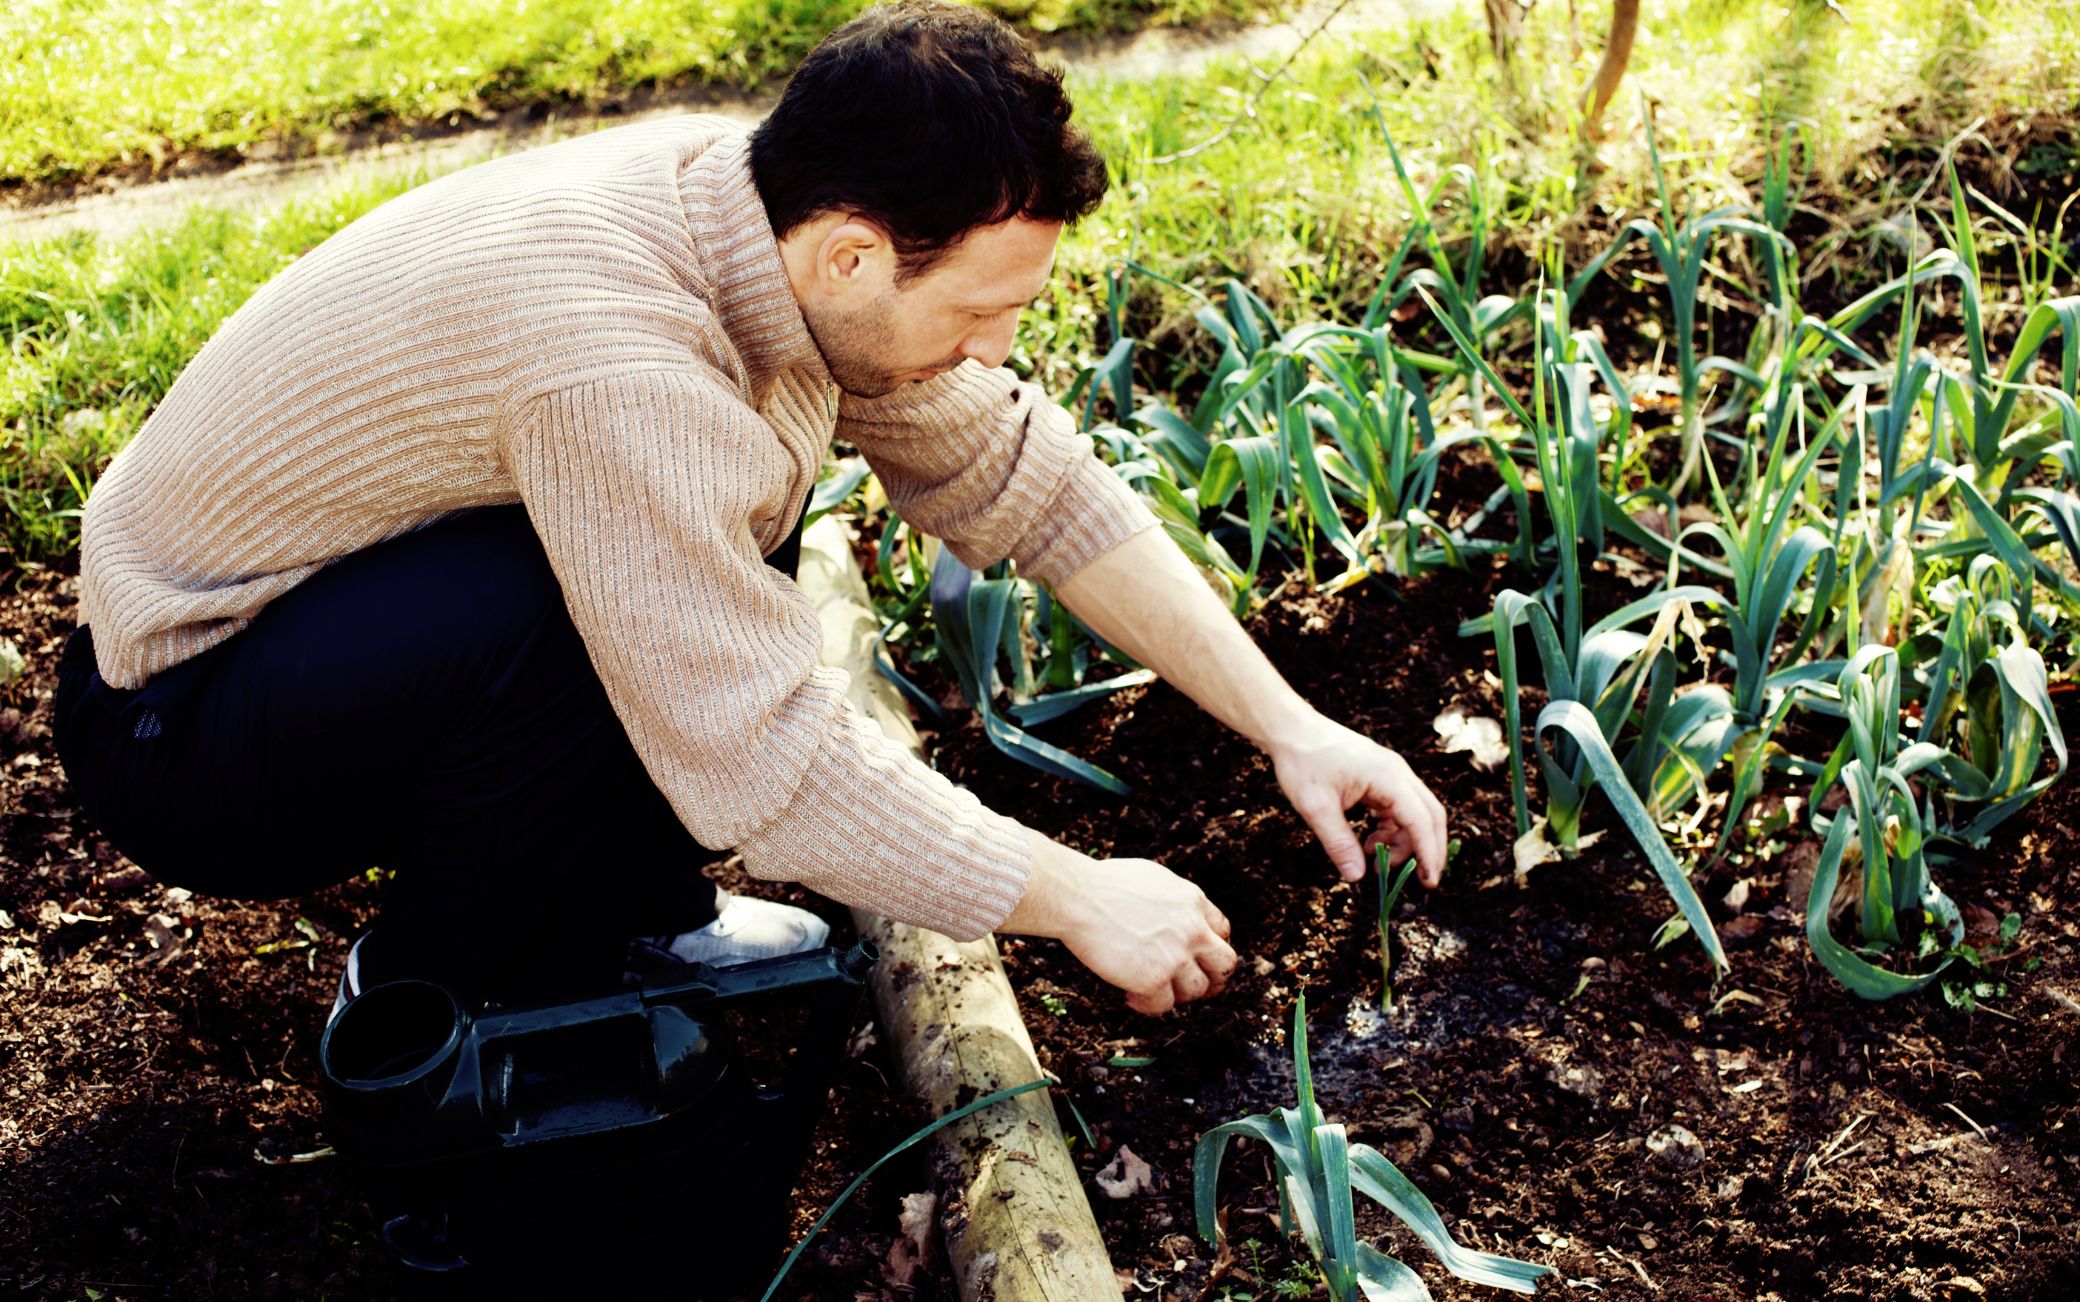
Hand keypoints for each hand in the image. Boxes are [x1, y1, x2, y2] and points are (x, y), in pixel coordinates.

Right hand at [1002, 833, 1236, 1014]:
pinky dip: (1149, 1005)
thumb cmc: (1103, 884)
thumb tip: (1173, 917)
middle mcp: (1194, 930)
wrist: (1080, 898)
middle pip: (1225, 965)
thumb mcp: (1153, 879)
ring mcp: (1176, 957)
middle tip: (1192, 987)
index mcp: (1193, 902)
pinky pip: (1164, 1005)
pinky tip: (1130, 996)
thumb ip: (1174, 901)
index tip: (1195, 957)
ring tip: (1152, 990)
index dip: (1210, 948)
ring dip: (1177, 994)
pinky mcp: (1154, 979)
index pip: (1222, 931)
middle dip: (1212, 979)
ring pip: (1197, 990)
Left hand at [1268, 713, 1448, 886]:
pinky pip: (1398, 810)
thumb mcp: (1316, 807)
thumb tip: (1357, 877)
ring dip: (1403, 842)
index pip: (1421, 820)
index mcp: (1388, 777)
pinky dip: (1391, 831)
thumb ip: (1339, 843)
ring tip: (1375, 859)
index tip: (1429, 882)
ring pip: (1414, 814)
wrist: (1292, 730)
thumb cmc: (1303, 762)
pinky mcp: (1381, 778)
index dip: (1428, 853)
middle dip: (1428, 850)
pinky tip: (1370, 842)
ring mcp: (1391, 774)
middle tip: (1421, 881)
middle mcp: (1397, 773)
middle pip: (1429, 816)